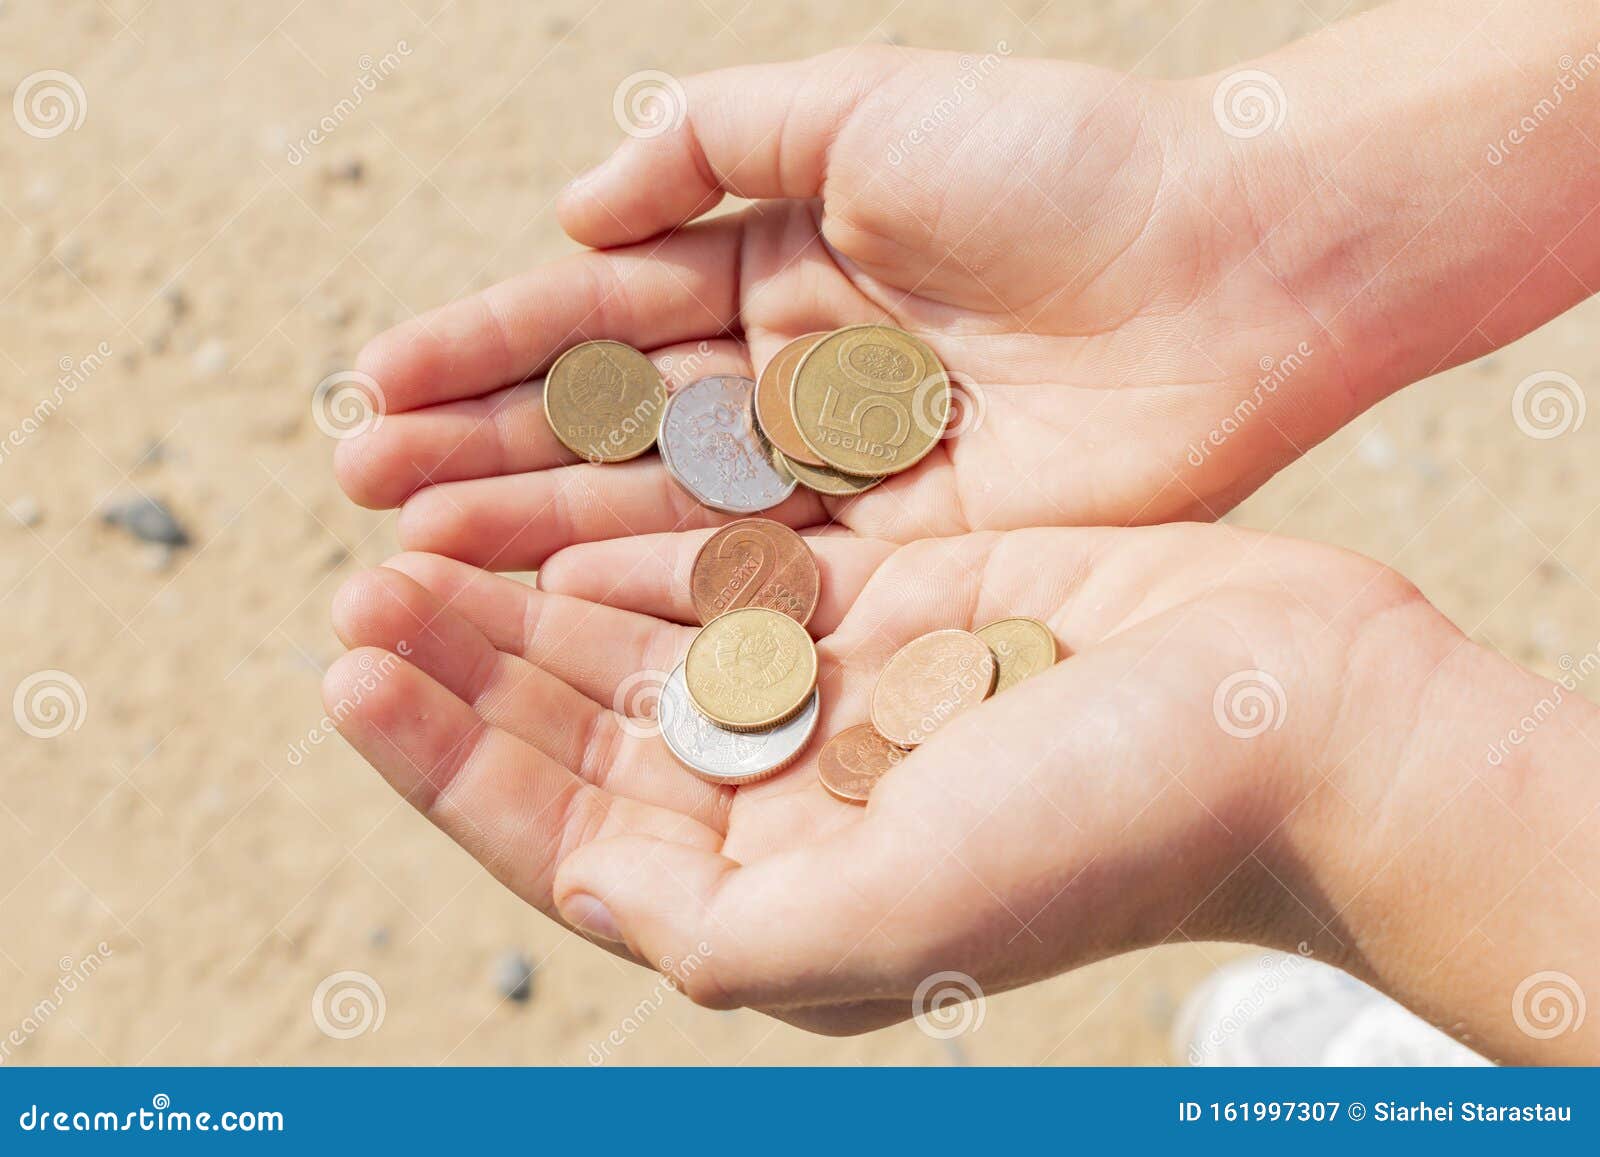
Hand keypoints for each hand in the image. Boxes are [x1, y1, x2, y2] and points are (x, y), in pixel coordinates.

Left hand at [324, 521, 1456, 1037]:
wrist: (1296, 717)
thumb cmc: (1119, 827)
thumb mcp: (907, 910)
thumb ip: (731, 927)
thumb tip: (588, 892)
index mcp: (783, 899)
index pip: (571, 833)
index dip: (450, 759)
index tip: (350, 666)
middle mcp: (798, 807)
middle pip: (588, 732)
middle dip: (470, 664)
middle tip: (361, 578)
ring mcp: (842, 702)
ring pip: (642, 648)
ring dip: (532, 596)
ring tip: (420, 533)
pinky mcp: (892, 608)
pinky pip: (730, 577)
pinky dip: (643, 549)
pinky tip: (562, 507)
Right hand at [335, 47, 1351, 568]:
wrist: (1232, 267)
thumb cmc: (1057, 163)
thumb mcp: (857, 107)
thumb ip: (704, 143)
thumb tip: (573, 214)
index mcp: (775, 256)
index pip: (599, 313)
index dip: (487, 349)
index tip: (378, 387)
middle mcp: (793, 371)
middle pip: (612, 423)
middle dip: (486, 452)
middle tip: (365, 491)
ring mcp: (840, 468)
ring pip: (663, 508)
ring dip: (541, 529)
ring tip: (420, 554)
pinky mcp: (900, 548)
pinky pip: (754, 571)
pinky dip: (656, 588)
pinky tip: (557, 604)